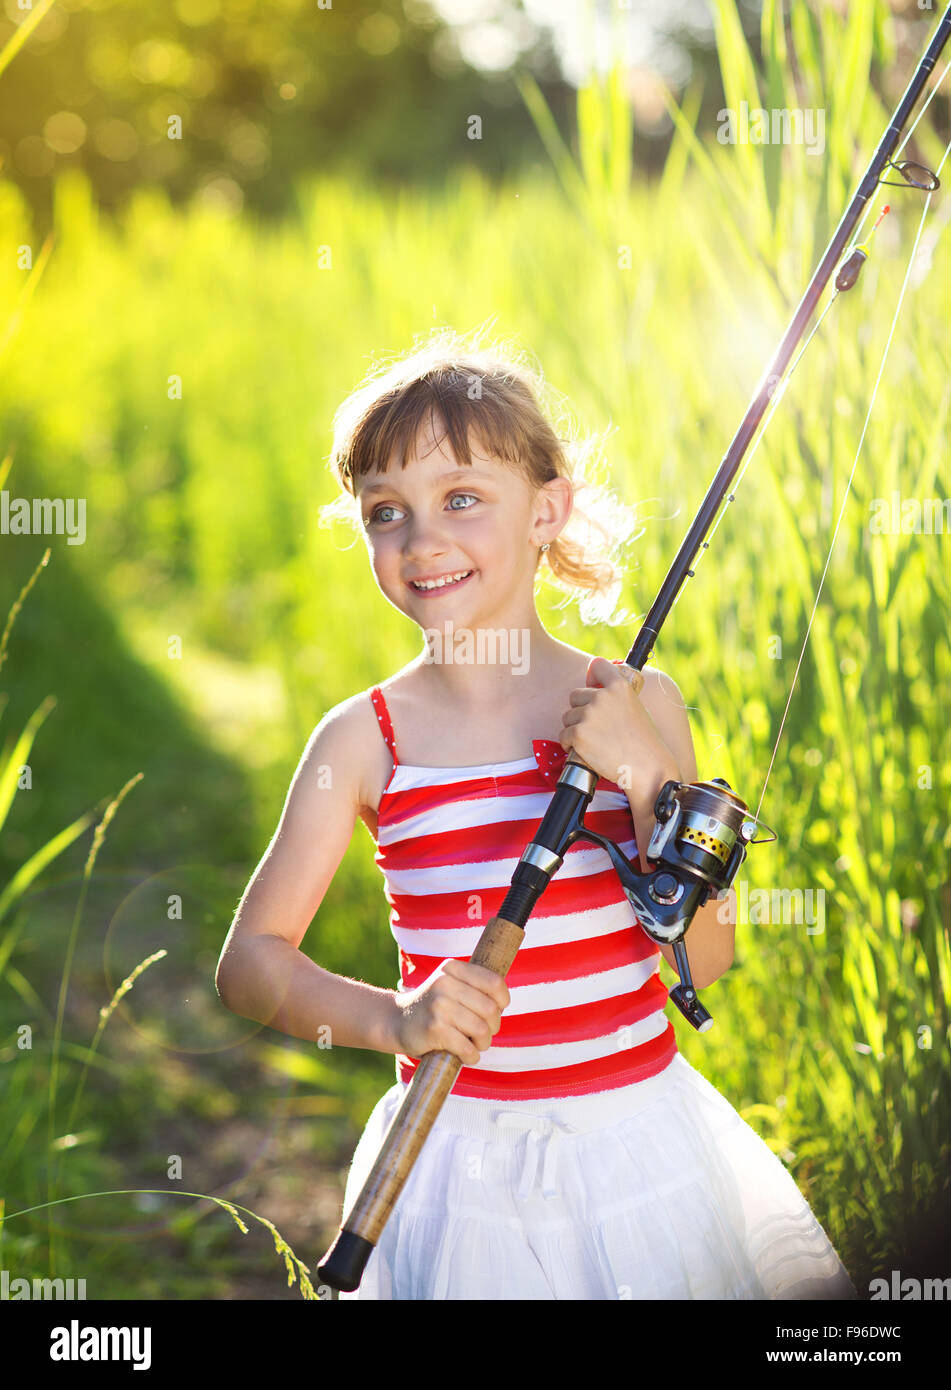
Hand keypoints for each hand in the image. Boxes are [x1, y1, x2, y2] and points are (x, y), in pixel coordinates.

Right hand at [392, 958, 510, 1065]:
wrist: (396, 1021)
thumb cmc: (433, 1007)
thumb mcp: (450, 985)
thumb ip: (474, 987)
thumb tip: (503, 1002)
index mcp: (452, 968)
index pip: (495, 983)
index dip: (502, 1001)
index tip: (496, 1011)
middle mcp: (444, 982)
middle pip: (490, 1009)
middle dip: (493, 1027)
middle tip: (482, 1034)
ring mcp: (438, 1005)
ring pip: (481, 1029)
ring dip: (483, 1044)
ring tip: (475, 1046)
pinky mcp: (434, 1028)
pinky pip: (466, 1047)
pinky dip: (471, 1057)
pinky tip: (466, 1056)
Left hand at [559, 656, 680, 872]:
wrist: (647, 768)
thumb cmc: (644, 742)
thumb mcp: (635, 708)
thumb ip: (616, 697)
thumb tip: (595, 690)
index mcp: (619, 687)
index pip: (597, 665)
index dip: (592, 677)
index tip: (592, 686)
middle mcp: (602, 697)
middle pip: (575, 696)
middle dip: (580, 710)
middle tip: (596, 728)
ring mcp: (589, 715)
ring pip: (567, 717)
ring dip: (575, 729)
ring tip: (595, 742)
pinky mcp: (579, 734)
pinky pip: (563, 736)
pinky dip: (570, 745)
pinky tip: (586, 751)